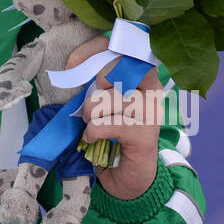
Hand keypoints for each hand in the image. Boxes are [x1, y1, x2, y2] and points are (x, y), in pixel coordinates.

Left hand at [68, 41, 160, 200]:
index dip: (92, 51)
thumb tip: (74, 66)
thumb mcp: (109, 101)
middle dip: (91, 91)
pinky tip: (93, 138)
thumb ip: (101, 81)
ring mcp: (149, 112)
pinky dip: (91, 131)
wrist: (130, 176)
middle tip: (90, 110)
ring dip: (89, 114)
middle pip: (111, 72)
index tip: (71, 64)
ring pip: (104, 99)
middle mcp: (152, 90)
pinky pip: (104, 124)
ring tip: (92, 124)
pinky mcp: (142, 134)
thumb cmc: (117, 133)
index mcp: (145, 76)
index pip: (121, 48)